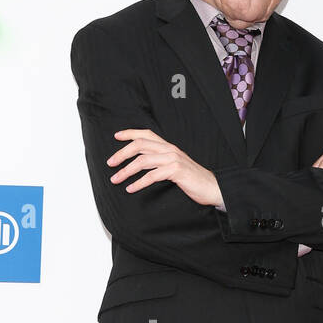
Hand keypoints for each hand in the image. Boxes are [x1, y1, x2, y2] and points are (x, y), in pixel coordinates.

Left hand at [108, 129, 222, 205]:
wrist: (213, 188)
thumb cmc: (192, 179)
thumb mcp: (174, 166)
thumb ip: (160, 162)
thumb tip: (140, 164)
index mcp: (169, 146)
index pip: (146, 134)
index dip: (130, 133)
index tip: (116, 136)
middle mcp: (170, 149)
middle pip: (140, 145)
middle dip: (121, 153)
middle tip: (110, 163)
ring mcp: (173, 159)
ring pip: (143, 160)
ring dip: (126, 170)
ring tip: (115, 179)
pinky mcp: (176, 171)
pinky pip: (152, 175)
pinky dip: (139, 183)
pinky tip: (131, 189)